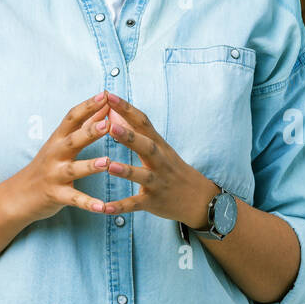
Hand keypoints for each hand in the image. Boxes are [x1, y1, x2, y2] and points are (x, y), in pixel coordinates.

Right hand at [5, 91, 133, 223]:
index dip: (88, 106)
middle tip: (109, 123)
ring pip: (74, 169)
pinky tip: (102, 207)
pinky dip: (88, 203)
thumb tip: (103, 104)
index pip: (72, 118)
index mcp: (59, 139)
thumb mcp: (62, 143)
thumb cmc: (48, 165)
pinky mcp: (56, 195)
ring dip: (91, 165)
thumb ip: (83, 125)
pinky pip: (74, 199)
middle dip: (91, 131)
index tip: (105, 94)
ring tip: (107, 162)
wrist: (18, 195)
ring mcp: (55, 175)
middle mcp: (55, 154)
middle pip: (73, 140)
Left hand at [102, 93, 216, 228]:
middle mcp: (160, 162)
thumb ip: (136, 132)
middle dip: (129, 136)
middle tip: (110, 126)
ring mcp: (158, 182)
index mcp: (159, 146)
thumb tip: (114, 113)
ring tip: (109, 165)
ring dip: (126, 171)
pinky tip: (105, 208)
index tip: (108, 95)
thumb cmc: (172, 170)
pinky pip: (136, 204)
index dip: (126, 108)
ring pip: (143, 176)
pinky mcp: (154, 202)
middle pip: (147, 146)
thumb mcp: (160, 148)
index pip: (143, 122)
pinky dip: (121, 206)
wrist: (199, 200)